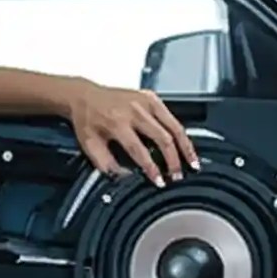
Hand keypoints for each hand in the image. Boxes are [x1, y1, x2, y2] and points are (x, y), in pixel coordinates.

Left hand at [65, 80, 199, 185]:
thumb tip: (126, 178)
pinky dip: (181, 133)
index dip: (151, 168)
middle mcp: (133, 110)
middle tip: (177, 176)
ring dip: (185, 147)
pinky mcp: (151, 97)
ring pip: (173, 126)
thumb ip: (106, 164)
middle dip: (173, 160)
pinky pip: (171, 117)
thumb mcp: (89, 145)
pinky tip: (186, 145)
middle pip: (162, 137)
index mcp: (116, 122)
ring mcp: (144, 102)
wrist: (85, 96)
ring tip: (192, 163)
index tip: (159, 181)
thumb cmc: (87, 120)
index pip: (139, 150)